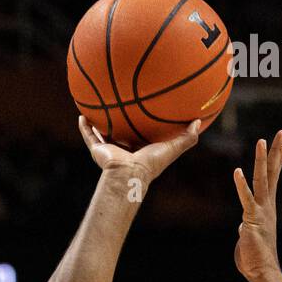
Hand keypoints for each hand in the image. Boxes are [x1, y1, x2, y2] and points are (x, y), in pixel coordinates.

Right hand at [78, 115, 199, 185]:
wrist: (129, 174)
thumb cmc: (151, 164)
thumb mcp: (172, 148)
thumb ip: (187, 138)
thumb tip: (199, 122)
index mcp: (139, 150)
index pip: (140, 137)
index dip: (141, 126)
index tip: (142, 113)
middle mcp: (123, 150)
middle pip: (121, 134)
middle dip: (120, 124)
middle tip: (119, 107)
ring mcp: (110, 151)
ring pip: (102, 134)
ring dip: (98, 124)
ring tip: (95, 109)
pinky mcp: (98, 151)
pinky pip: (89, 136)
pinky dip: (85, 128)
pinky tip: (82, 115)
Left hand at [233, 131, 281, 280]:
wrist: (262, 272)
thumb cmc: (255, 258)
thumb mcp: (250, 237)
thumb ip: (248, 227)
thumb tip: (243, 225)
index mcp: (268, 208)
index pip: (274, 180)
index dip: (278, 162)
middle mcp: (268, 206)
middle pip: (272, 173)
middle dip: (276, 152)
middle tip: (281, 132)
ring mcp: (261, 211)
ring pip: (262, 180)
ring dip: (262, 160)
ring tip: (262, 140)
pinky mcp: (252, 219)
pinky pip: (247, 200)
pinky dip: (241, 186)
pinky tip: (237, 171)